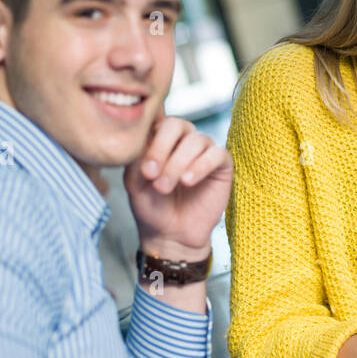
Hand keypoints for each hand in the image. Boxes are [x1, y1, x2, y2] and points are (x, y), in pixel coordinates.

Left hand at [124, 114, 232, 259]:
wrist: (171, 236)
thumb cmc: (152, 207)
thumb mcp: (134, 182)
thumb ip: (136, 158)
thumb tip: (143, 139)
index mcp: (160, 139)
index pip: (156, 121)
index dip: (150, 141)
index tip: (144, 170)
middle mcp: (183, 140)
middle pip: (176, 124)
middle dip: (162, 148)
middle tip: (152, 175)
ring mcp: (204, 151)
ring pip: (196, 140)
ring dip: (177, 164)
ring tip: (165, 187)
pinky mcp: (222, 164)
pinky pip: (216, 154)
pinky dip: (200, 166)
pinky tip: (188, 181)